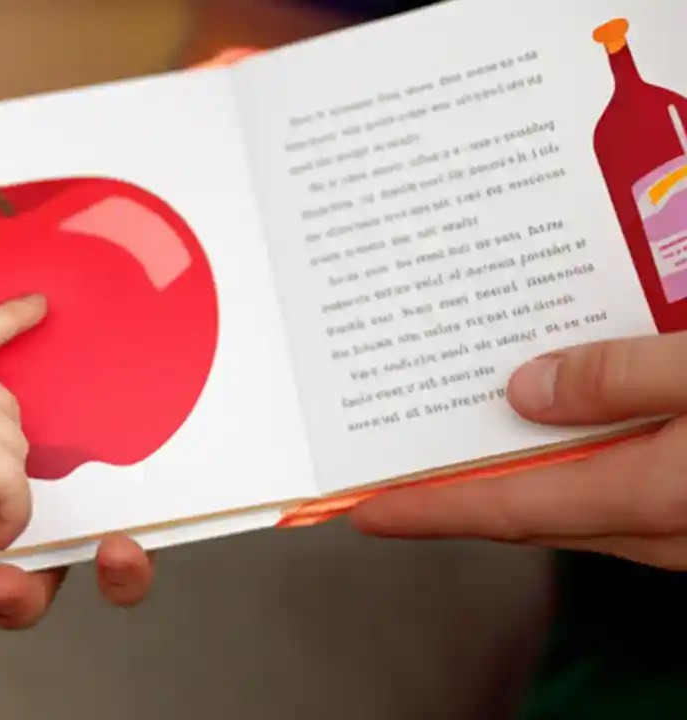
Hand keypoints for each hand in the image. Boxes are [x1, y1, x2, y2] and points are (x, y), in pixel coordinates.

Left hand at [352, 332, 686, 570]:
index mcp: (651, 494)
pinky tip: (563, 427)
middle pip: (529, 513)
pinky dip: (571, 466)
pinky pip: (615, 492)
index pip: (506, 508)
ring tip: (463, 439)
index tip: (364, 510)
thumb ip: (619, 378)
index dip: (429, 510)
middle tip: (393, 469)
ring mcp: (685, 526)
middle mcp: (662, 528)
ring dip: (516, 476)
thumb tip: (526, 391)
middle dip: (454, 494)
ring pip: (574, 504)